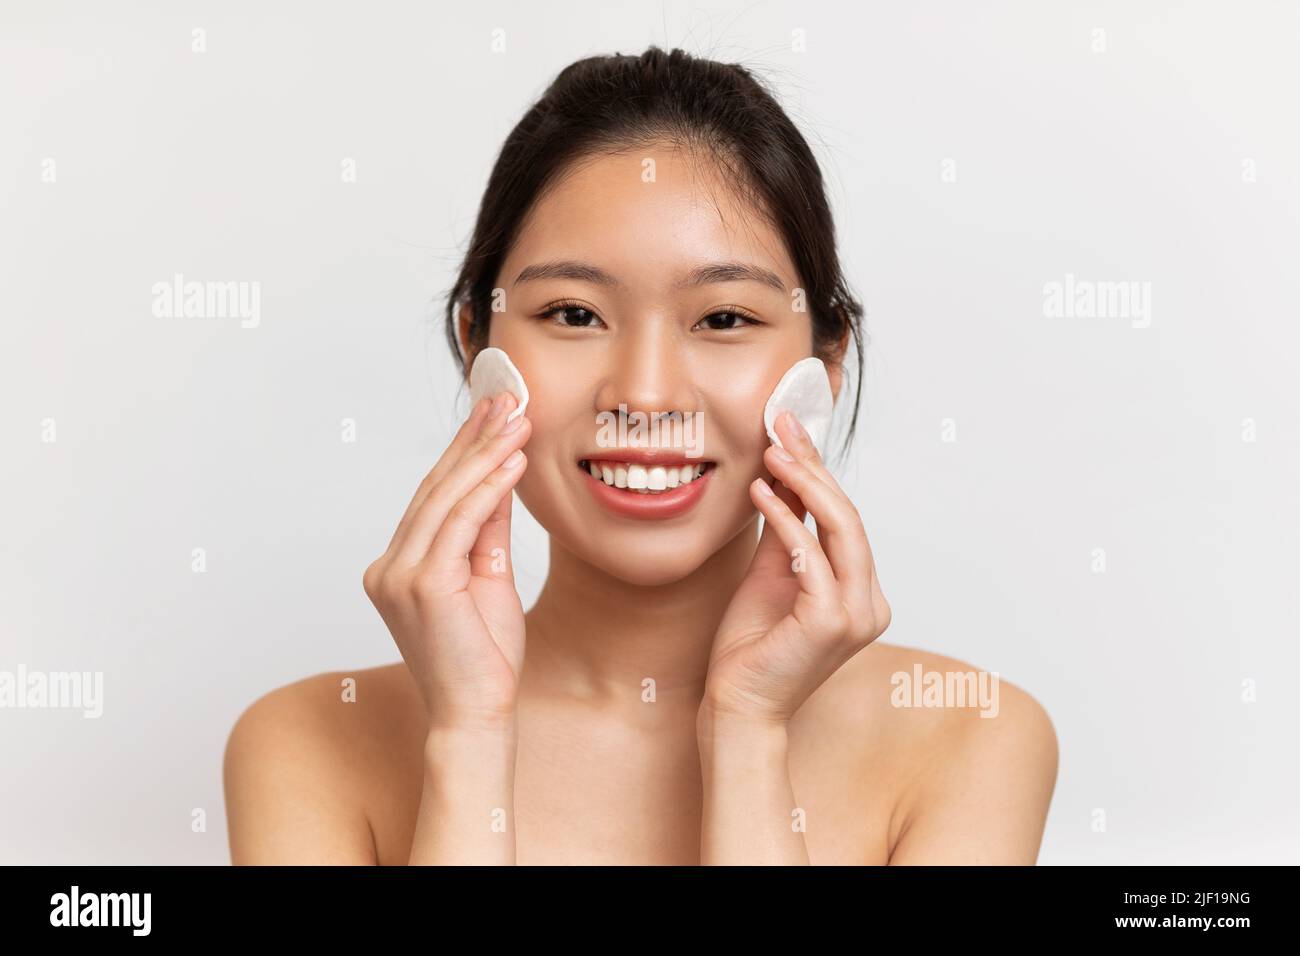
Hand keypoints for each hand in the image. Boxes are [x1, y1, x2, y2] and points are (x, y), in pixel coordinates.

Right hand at [362, 392, 531, 731]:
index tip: (493, 413)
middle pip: (436, 489)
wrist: (478, 714)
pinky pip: (460, 523)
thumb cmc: (484, 657)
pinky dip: (488, 488)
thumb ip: (488, 529)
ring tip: (518, 419)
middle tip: (506, 399)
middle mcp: (389, 566)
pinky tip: (513, 462)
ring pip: (446, 499)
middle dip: (474, 439)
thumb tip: (501, 475)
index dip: (463, 451)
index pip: (434, 497)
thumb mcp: (489, 578)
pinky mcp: (421, 584)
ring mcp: (399, 575)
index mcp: (398, 566)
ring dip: (485, 454)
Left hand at [702, 410, 890, 724]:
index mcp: (862, 592)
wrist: (737, 706)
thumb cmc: (752, 646)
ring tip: (772, 452)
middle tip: (780, 425)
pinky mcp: (832, 622)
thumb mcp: (772, 571)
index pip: (844, 517)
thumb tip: (784, 473)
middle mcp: (870, 602)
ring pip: (841, 529)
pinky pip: (811, 557)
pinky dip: (786, 520)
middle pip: (847, 516)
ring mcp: (857, 614)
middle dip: (813, 465)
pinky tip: (761, 493)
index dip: (818, 470)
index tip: (790, 430)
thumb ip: (785, 528)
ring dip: (804, 483)